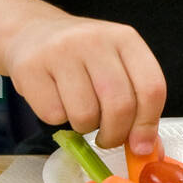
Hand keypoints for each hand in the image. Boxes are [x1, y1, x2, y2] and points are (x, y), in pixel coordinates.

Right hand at [2, 12, 165, 153]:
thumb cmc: (81, 56)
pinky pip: (54, 115)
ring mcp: (61, 51)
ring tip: (80, 111)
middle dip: (115, 135)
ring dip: (84, 127)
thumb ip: (136, 101)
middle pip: (120, 106)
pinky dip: (57, 120)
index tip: (141, 146)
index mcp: (125, 39)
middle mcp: (95, 40)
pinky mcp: (31, 67)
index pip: (151, 88)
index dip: (148, 124)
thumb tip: (147, 149)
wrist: (33, 32)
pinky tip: (56, 100)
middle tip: (107, 138)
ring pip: (85, 115)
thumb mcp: (115, 65)